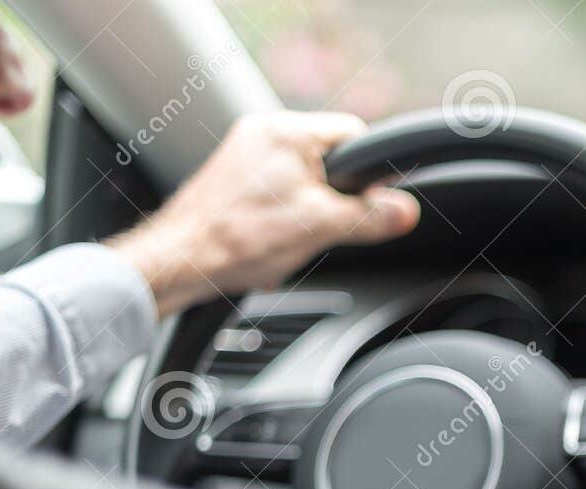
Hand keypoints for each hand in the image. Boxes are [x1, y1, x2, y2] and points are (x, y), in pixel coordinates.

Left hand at [107, 111, 419, 317]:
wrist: (180, 260)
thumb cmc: (236, 240)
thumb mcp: (320, 229)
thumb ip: (369, 217)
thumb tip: (405, 210)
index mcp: (287, 131)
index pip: (355, 135)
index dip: (371, 173)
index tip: (368, 202)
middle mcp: (262, 131)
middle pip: (330, 160)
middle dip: (333, 198)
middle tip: (319, 227)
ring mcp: (244, 152)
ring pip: (303, 178)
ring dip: (306, 210)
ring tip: (287, 235)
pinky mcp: (232, 176)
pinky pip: (277, 189)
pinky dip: (282, 215)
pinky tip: (269, 239)